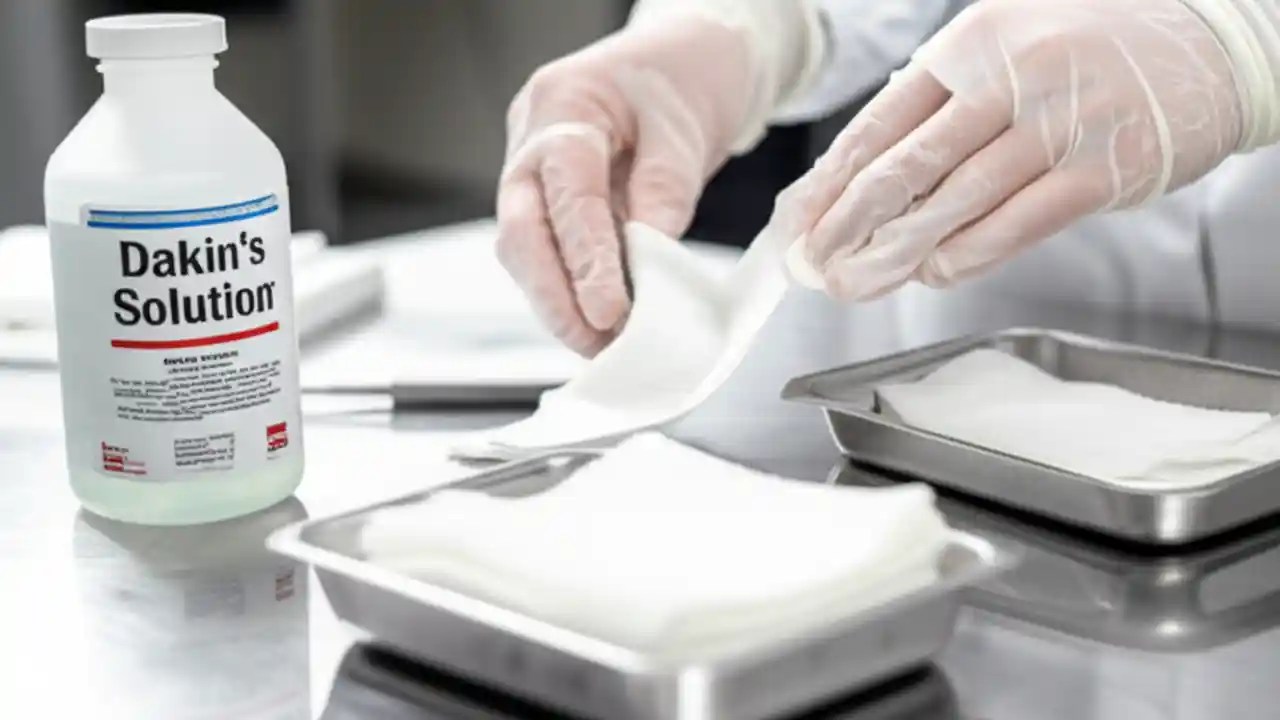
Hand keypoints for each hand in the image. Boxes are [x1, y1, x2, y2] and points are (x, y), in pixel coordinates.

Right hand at [497, 18, 756, 355]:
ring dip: (561, 302)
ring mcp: (532, 172)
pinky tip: (600, 321)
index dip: (583, 258)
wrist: (681, 59)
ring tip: (603, 343)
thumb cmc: (680, 79)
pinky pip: (550, 251)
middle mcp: (531, 141)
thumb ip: (663, 194)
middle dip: (553, 296)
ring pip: (527, 250)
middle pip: (521, 232)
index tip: (608, 309)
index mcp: (561, 106)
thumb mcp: (683, 130)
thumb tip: (649, 264)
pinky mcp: (548, 200)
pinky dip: (573, 289)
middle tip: (594, 340)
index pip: (564, 192)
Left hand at [777, 0, 1242, 299]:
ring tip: (858, 283)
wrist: (1208, 43)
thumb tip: (866, 170)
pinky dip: (967, 255)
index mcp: (972, 45)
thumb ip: (942, 100)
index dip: (833, 183)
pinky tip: (934, 273)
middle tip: (817, 266)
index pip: (882, 123)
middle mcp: (1009, 79)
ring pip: (954, 203)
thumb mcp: (1006, 45)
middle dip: (849, 225)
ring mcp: (1057, 125)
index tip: (802, 224)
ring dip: (898, 252)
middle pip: (907, 167)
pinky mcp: (1098, 171)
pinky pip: (1014, 226)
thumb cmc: (1092, 48)